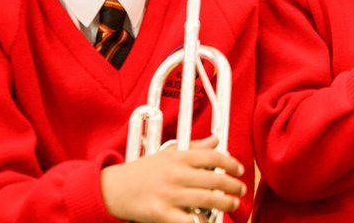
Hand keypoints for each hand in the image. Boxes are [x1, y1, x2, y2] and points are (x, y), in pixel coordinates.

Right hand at [101, 135, 246, 222]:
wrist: (113, 188)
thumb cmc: (142, 171)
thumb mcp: (168, 153)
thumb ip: (195, 147)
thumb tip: (216, 139)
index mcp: (179, 158)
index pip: (213, 157)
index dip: (231, 163)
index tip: (239, 170)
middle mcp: (177, 174)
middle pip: (214, 179)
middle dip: (233, 186)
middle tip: (240, 190)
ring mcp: (170, 194)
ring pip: (207, 199)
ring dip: (225, 203)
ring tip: (232, 204)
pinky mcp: (161, 213)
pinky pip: (188, 220)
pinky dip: (202, 222)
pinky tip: (210, 221)